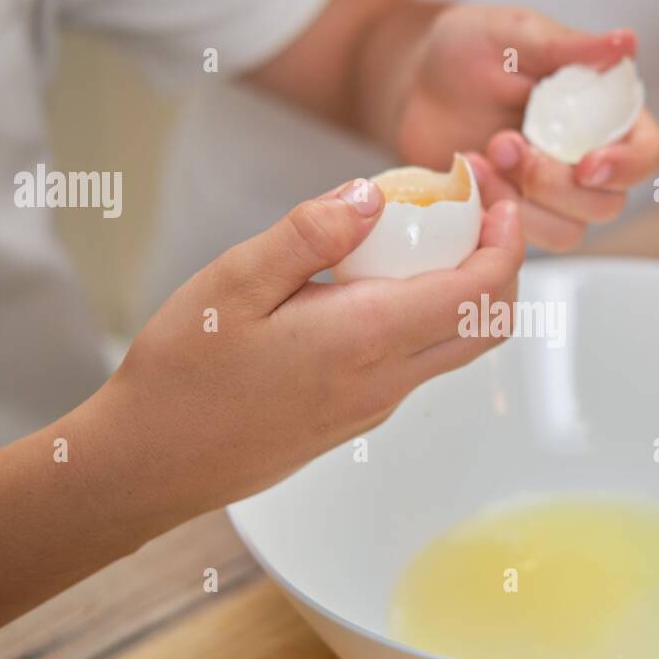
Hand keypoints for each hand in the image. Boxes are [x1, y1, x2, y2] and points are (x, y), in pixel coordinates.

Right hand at [78, 179, 523, 529]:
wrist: (153, 464)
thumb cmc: (183, 374)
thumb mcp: (235, 282)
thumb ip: (311, 233)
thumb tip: (373, 195)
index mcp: (367, 339)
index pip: (479, 293)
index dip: (505, 241)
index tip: (497, 196)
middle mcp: (387, 380)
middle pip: (488, 325)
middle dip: (502, 263)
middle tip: (479, 211)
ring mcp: (376, 405)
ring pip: (456, 345)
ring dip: (466, 289)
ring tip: (427, 235)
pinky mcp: (358, 415)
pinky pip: (418, 360)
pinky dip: (429, 314)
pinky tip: (378, 280)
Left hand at [393, 5, 658, 250]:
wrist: (415, 82)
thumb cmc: (469, 49)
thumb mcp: (515, 34)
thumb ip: (569, 46)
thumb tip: (627, 42)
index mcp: (606, 113)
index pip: (648, 154)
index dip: (627, 167)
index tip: (588, 164)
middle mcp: (588, 159)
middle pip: (607, 203)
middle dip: (554, 182)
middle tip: (505, 142)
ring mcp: (550, 194)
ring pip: (568, 231)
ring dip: (523, 201)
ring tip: (481, 155)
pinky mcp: (514, 214)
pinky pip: (521, 238)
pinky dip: (492, 210)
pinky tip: (467, 171)